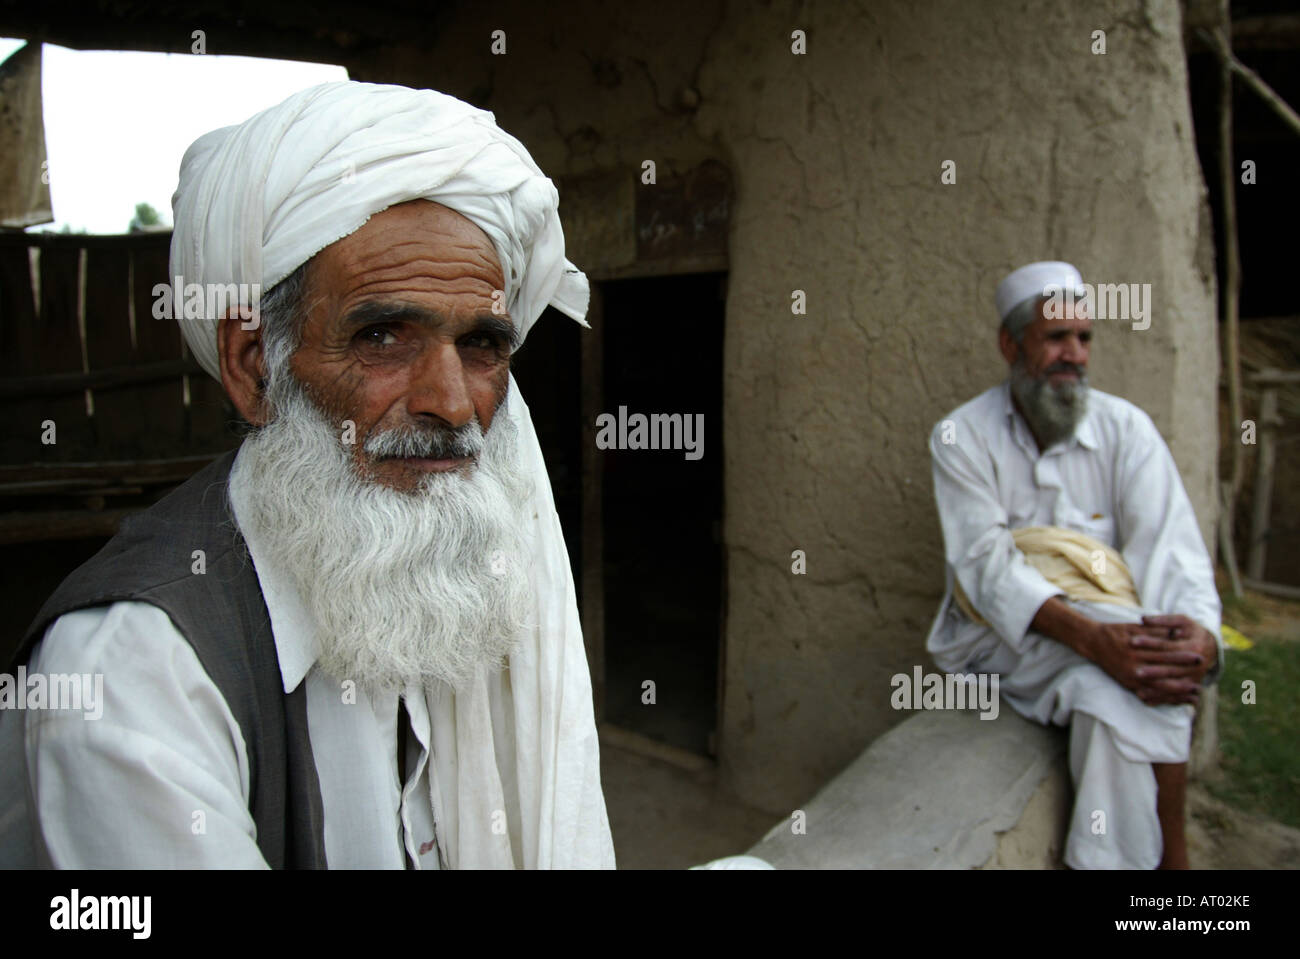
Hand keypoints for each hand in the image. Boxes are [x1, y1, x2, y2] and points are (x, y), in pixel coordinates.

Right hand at [1081, 620, 1206, 705]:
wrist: (1092, 641)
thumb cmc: (1115, 632)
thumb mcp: (1135, 627)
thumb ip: (1155, 631)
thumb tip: (1177, 634)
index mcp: (1136, 649)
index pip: (1165, 654)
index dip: (1183, 656)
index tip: (1198, 657)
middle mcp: (1133, 666)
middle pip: (1164, 673)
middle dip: (1184, 677)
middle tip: (1201, 681)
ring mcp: (1130, 677)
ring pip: (1157, 688)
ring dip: (1177, 693)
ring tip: (1193, 696)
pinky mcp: (1127, 685)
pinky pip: (1147, 695)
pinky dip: (1162, 699)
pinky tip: (1175, 701)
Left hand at [1130, 614, 1216, 705]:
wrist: (1210, 646)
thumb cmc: (1190, 630)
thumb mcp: (1181, 621)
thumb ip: (1163, 621)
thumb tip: (1143, 619)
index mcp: (1194, 646)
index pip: (1168, 646)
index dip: (1150, 643)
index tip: (1132, 641)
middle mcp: (1197, 665)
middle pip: (1171, 669)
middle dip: (1152, 670)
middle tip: (1134, 671)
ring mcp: (1195, 678)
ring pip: (1172, 685)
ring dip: (1154, 688)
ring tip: (1137, 688)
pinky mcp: (1190, 686)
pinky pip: (1174, 696)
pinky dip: (1159, 698)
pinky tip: (1144, 698)